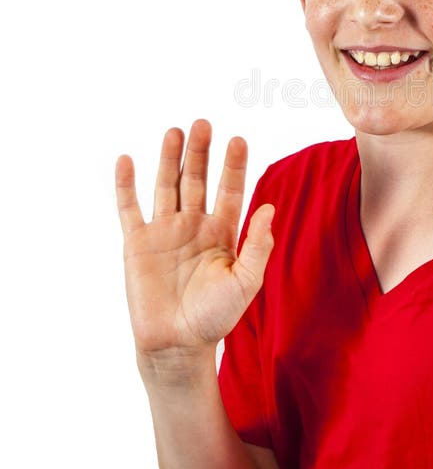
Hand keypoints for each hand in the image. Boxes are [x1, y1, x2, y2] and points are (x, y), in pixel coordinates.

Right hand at [116, 119, 273, 366]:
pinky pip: (129, 208)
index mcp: (223, 232)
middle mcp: (194, 225)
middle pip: (197, 180)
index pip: (230, 190)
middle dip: (201, 153)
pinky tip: (126, 160)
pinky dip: (126, 185)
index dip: (234, 165)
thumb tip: (270, 208)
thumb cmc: (215, 317)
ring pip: (167, 186)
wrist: (177, 345)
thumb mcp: (245, 282)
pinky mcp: (137, 243)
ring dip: (170, 159)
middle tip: (204, 123)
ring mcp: (165, 231)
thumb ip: (257, 246)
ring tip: (175, 131)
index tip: (238, 140)